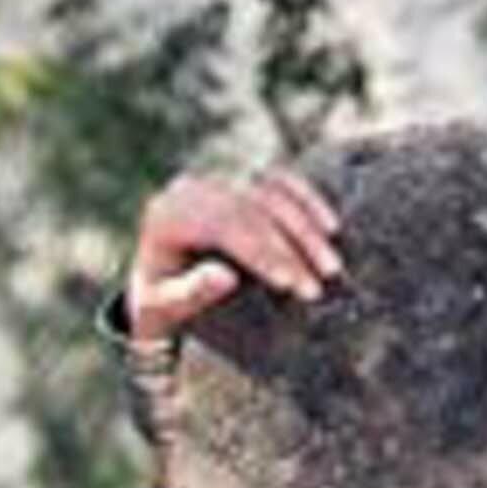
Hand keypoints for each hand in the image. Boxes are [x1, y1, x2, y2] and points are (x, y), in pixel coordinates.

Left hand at [125, 165, 344, 346]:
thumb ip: (189, 295)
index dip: (261, 252)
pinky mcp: (239, 177)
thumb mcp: (163, 310)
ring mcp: (218, 178)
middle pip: (253, 209)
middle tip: (318, 286)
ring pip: (272, 192)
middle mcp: (193, 188)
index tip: (290, 283)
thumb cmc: (159, 304)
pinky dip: (307, 201)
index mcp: (167, 215)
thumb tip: (227, 277)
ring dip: (307, 228)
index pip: (224, 226)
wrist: (155, 281)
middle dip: (291, 247)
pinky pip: (280, 181)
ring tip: (332, 267)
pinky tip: (331, 227)